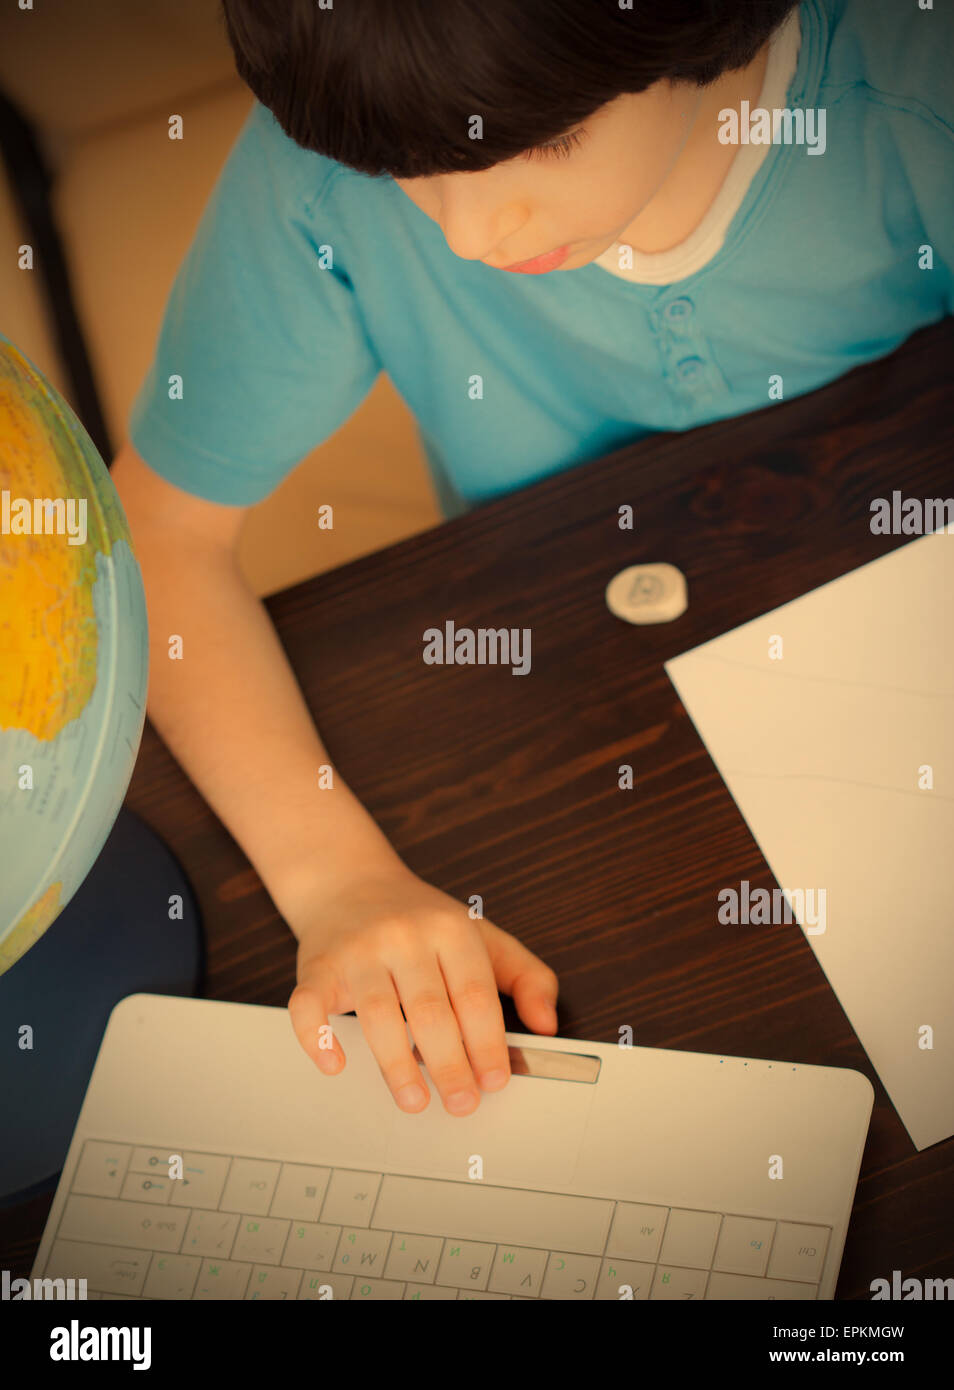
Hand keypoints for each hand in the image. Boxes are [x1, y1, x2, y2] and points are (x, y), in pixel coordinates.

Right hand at [288, 861, 558, 1116]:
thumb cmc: (420, 920)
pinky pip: (310, 1005)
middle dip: (449, 1064)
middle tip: (461, 1102)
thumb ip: (526, 976)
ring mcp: (358, 951)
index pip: (474, 994)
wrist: (349, 882)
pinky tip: (335, 1064)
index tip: (495, 1080)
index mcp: (450, 929)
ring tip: (415, 1099)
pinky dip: (318, 1037)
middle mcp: (404, 936)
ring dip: (397, 1065)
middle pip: (430, 1010)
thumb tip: (547, 1024)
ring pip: (379, 1015)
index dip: (487, 1043)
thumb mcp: (482, 935)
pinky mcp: (317, 966)